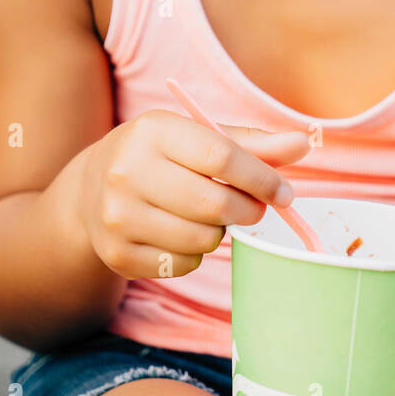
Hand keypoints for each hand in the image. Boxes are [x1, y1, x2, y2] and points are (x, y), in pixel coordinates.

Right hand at [77, 110, 309, 281]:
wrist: (90, 189)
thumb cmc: (161, 156)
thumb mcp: (199, 137)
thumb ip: (253, 144)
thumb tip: (304, 145)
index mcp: (153, 130)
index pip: (222, 156)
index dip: (262, 178)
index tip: (285, 193)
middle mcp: (127, 170)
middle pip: (215, 204)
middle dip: (248, 210)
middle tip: (254, 208)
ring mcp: (118, 216)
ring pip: (202, 239)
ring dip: (220, 231)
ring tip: (208, 216)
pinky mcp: (117, 254)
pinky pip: (184, 265)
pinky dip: (195, 254)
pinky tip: (181, 233)